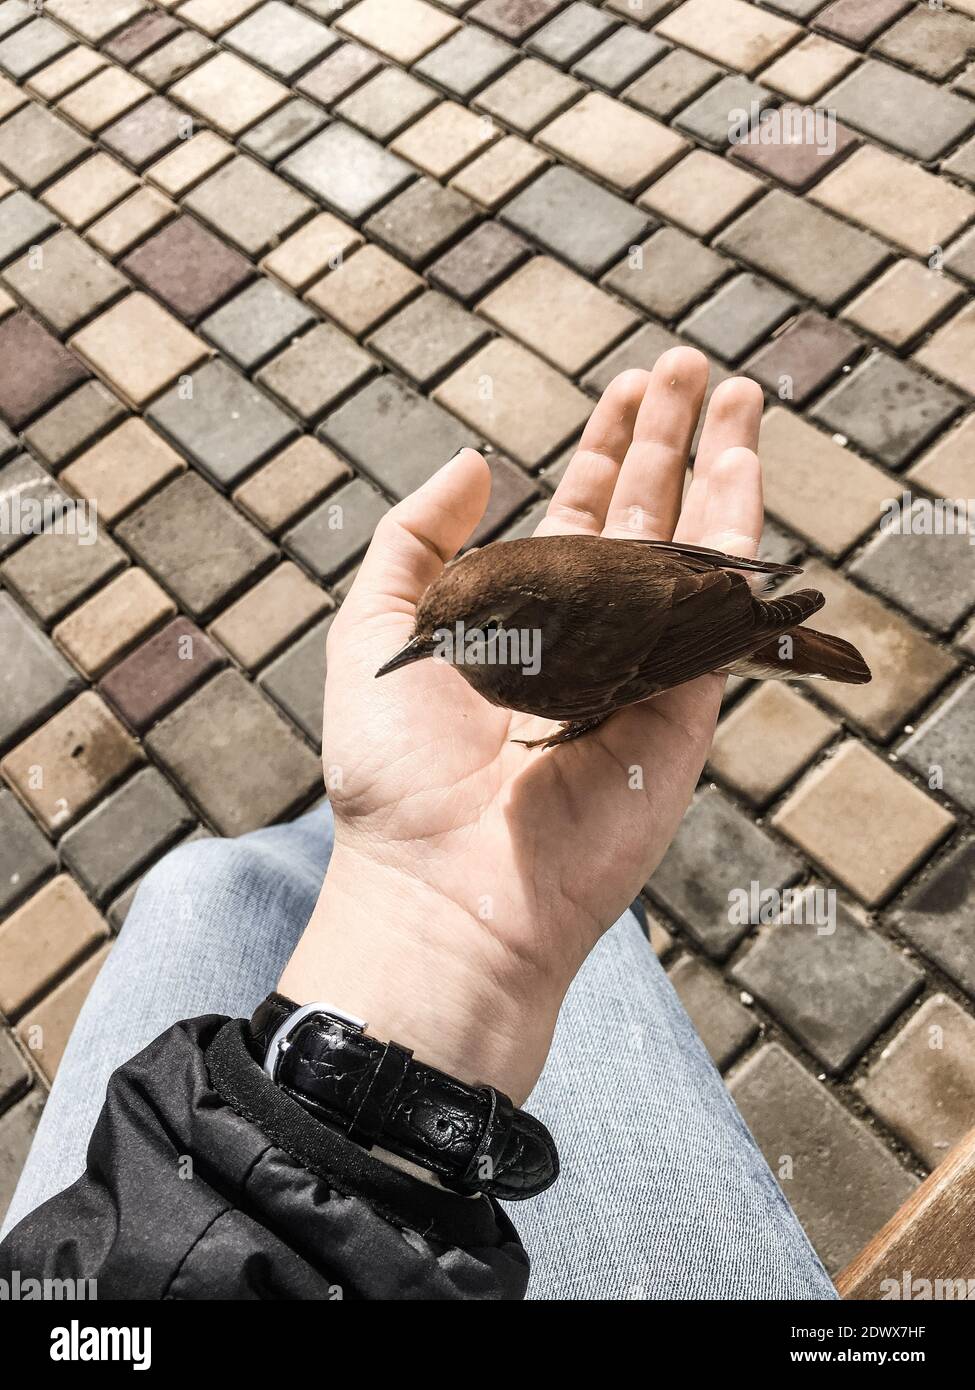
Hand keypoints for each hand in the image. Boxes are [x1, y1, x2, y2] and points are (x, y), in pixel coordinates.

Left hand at [279, 348, 764, 1103]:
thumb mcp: (374, 631)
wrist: (440, 882)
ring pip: (691, 552)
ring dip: (717, 470)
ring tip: (739, 394)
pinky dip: (737, 541)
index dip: (606, 448)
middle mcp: (588, 633)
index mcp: (521, 615)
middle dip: (669, 439)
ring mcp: (639, 668)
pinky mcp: (678, 710)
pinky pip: (715, 613)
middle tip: (696, 364)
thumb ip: (414, 542)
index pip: (578, 514)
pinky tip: (746, 472)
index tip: (630, 387)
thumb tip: (475, 463)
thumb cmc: (394, 772)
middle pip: (643, 517)